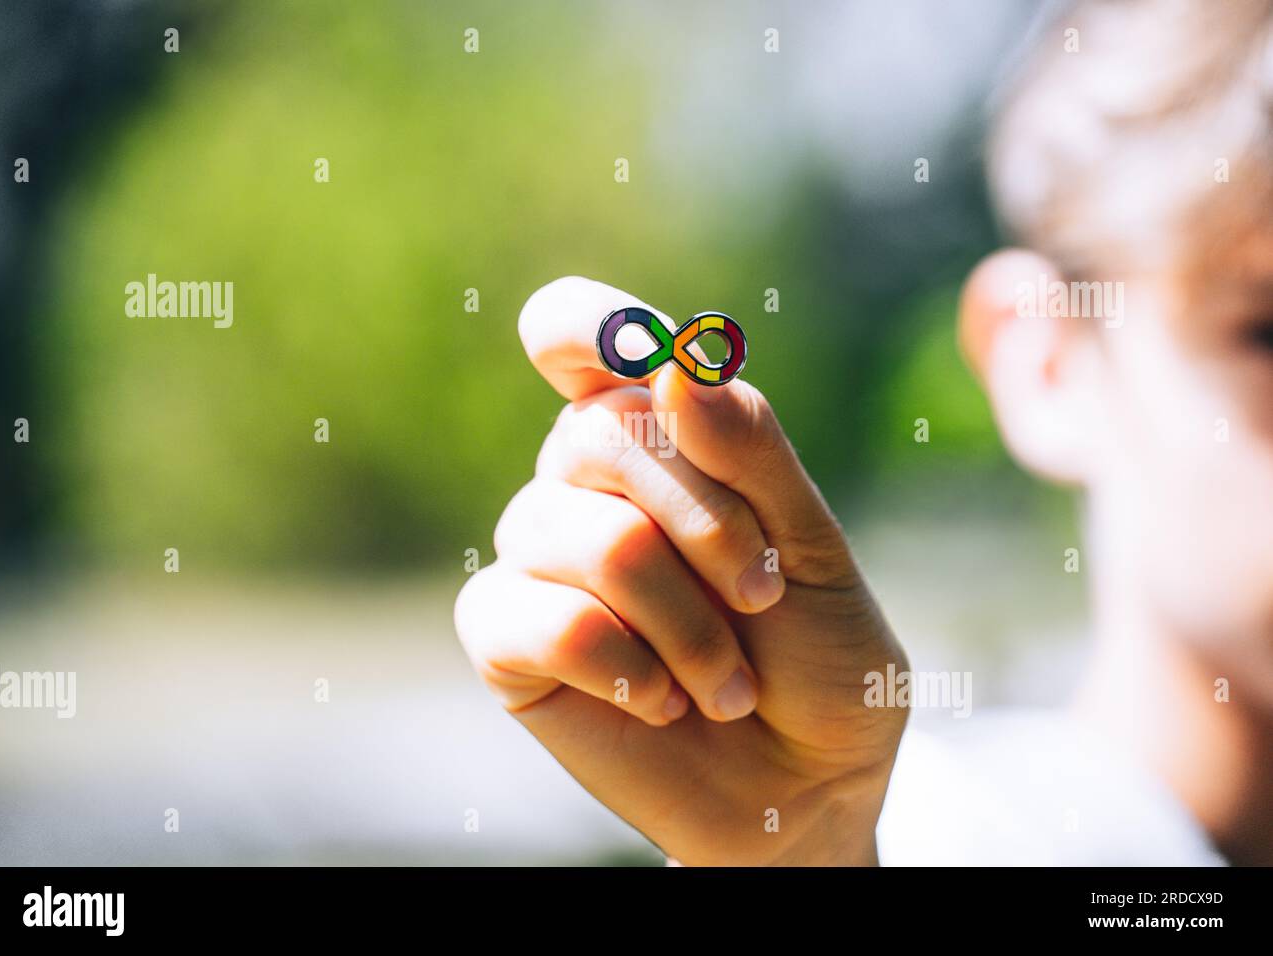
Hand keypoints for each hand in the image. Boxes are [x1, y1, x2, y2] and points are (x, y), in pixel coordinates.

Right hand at [455, 277, 908, 865]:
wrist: (803, 787)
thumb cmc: (815, 657)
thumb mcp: (813, 549)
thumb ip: (752, 455)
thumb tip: (675, 369)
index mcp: (654, 437)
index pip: (578, 336)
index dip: (591, 321)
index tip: (645, 349)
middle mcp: (583, 486)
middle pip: (597, 435)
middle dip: (703, 522)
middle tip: (760, 596)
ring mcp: (539, 561)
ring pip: (582, 536)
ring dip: (681, 621)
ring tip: (726, 682)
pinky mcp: (506, 641)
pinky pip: (535, 618)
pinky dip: (621, 666)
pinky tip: (661, 701)